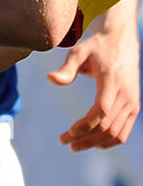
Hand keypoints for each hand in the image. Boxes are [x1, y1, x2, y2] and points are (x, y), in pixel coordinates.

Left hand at [49, 22, 140, 150]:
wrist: (122, 39)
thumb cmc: (97, 45)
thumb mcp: (79, 51)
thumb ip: (67, 68)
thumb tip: (51, 79)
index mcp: (112, 81)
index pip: (101, 111)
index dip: (85, 125)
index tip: (68, 132)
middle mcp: (126, 94)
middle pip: (107, 126)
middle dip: (85, 138)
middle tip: (64, 141)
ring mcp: (132, 102)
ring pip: (116, 133)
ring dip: (95, 143)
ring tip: (74, 145)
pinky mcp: (134, 106)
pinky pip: (124, 131)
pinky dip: (110, 141)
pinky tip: (93, 143)